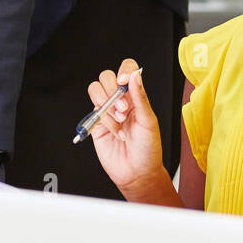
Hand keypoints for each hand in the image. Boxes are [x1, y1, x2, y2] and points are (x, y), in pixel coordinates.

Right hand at [86, 60, 166, 198]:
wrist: (137, 172)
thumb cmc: (148, 149)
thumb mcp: (149, 121)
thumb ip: (140, 97)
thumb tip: (135, 75)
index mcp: (136, 96)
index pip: (127, 70)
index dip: (123, 71)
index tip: (123, 81)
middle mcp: (121, 100)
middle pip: (107, 77)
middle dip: (113, 91)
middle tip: (124, 109)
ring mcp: (107, 110)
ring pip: (96, 90)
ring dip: (108, 106)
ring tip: (120, 121)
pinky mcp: (96, 122)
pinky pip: (93, 110)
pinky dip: (105, 120)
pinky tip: (116, 132)